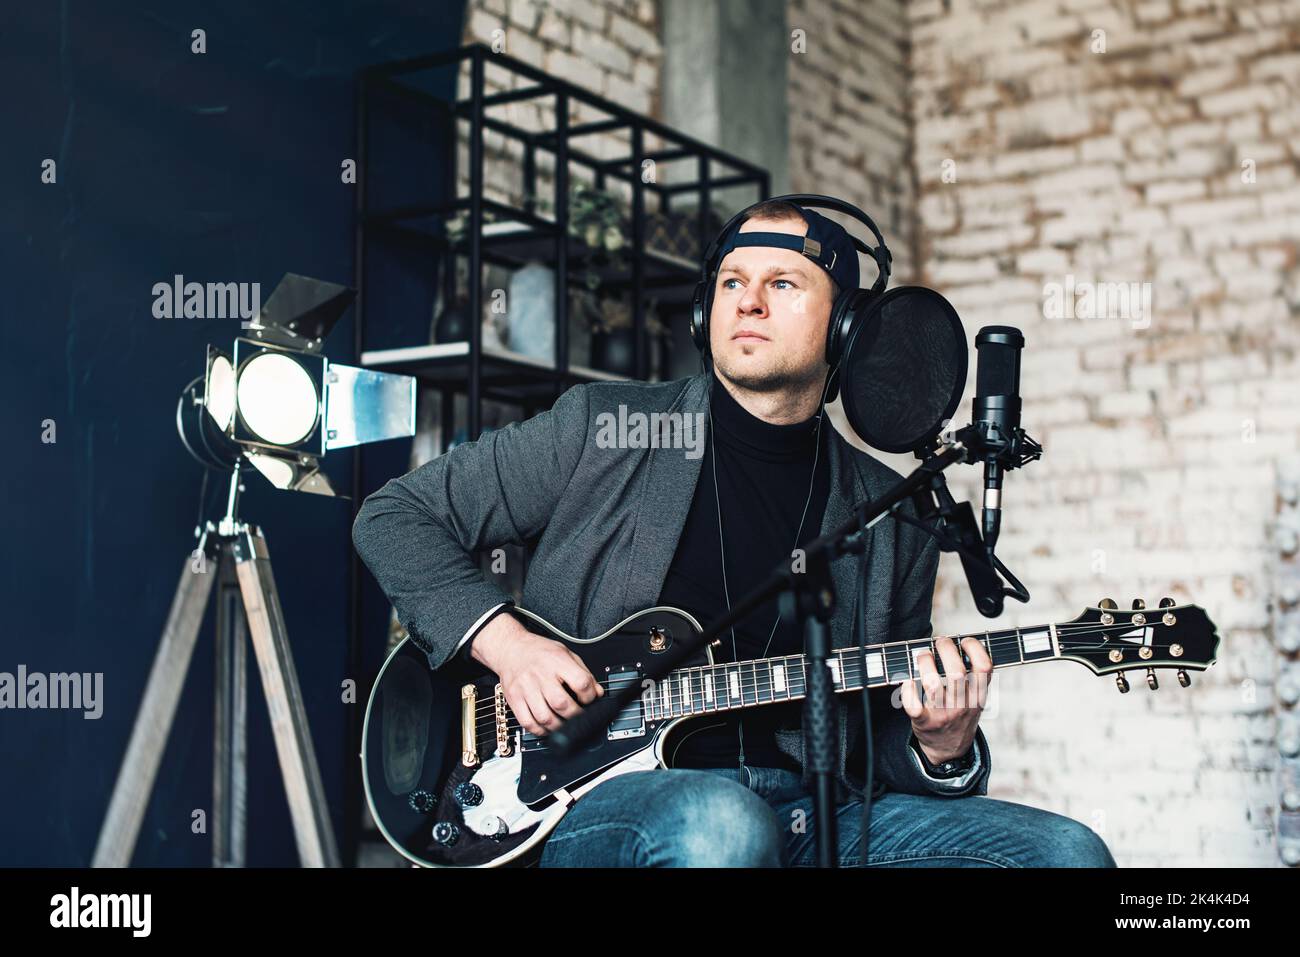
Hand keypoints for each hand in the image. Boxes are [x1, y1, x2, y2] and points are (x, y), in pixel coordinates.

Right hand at [470, 613, 603, 736]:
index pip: (580, 682)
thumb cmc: (539, 651)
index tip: (590, 700)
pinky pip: (527, 722)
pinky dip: (540, 731)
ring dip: (559, 726)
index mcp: (557, 661)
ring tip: (564, 724)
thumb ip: (583, 673)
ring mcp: (525, 688)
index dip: (590, 696)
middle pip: (562, 703)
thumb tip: (598, 693)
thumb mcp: (566, 653)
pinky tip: (547, 728)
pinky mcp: (514, 699)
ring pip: (545, 717)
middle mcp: (540, 675)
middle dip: (575, 715)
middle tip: (579, 716)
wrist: (511, 648)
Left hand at [901, 636, 991, 763]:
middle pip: (957, 672)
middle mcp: (963, 704)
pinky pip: (914, 706)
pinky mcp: (925, 722)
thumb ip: (973, 677)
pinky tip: (908, 681)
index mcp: (978, 695)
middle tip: (940, 642)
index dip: (975, 648)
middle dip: (946, 649)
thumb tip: (958, 644)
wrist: (949, 750)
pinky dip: (907, 691)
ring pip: (933, 684)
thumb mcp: (975, 699)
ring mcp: (943, 714)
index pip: (985, 668)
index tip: (964, 640)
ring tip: (923, 656)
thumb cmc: (959, 715)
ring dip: (925, 664)